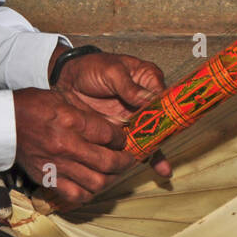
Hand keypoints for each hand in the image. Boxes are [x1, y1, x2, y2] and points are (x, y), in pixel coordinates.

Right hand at [13, 88, 135, 209]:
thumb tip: (111, 129)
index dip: (121, 139)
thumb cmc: (33, 107)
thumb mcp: (62, 99)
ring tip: (113, 173)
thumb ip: (87, 115)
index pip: (109, 135)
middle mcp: (66, 145)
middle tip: (128, 159)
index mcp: (71, 120)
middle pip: (108, 162)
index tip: (123, 140)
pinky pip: (77, 195)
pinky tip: (92, 185)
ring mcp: (57, 165)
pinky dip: (89, 193)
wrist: (4, 124)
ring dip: (110, 179)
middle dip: (124, 162)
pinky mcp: (48, 179)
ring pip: (97, 182)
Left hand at [54, 50, 171, 177]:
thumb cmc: (92, 67)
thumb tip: (150, 99)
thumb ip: (129, 86)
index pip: (163, 96)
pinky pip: (137, 145)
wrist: (68, 80)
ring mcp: (135, 118)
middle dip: (165, 136)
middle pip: (161, 120)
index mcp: (148, 80)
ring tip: (163, 169)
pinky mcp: (122, 131)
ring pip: (150, 136)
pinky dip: (145, 157)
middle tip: (165, 149)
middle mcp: (145, 101)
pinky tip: (155, 169)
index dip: (167, 111)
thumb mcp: (111, 71)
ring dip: (156, 151)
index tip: (166, 124)